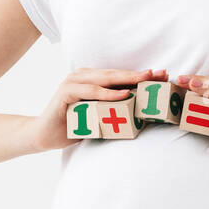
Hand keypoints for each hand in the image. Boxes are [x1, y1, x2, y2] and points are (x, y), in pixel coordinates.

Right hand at [29, 67, 168, 152]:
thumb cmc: (74, 125)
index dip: (141, 75)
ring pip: (105, 78)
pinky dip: (108, 93)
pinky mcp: (66, 92)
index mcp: (92, 79)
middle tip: (160, 74)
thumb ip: (115, 109)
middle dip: (139, 74)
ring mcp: (73, 82)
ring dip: (127, 79)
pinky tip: (124, 94)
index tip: (163, 76)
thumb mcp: (99, 117)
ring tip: (146, 79)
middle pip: (116, 73)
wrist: (45, 135)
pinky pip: (91, 91)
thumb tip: (144, 111)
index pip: (120, 76)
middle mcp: (83, 76)